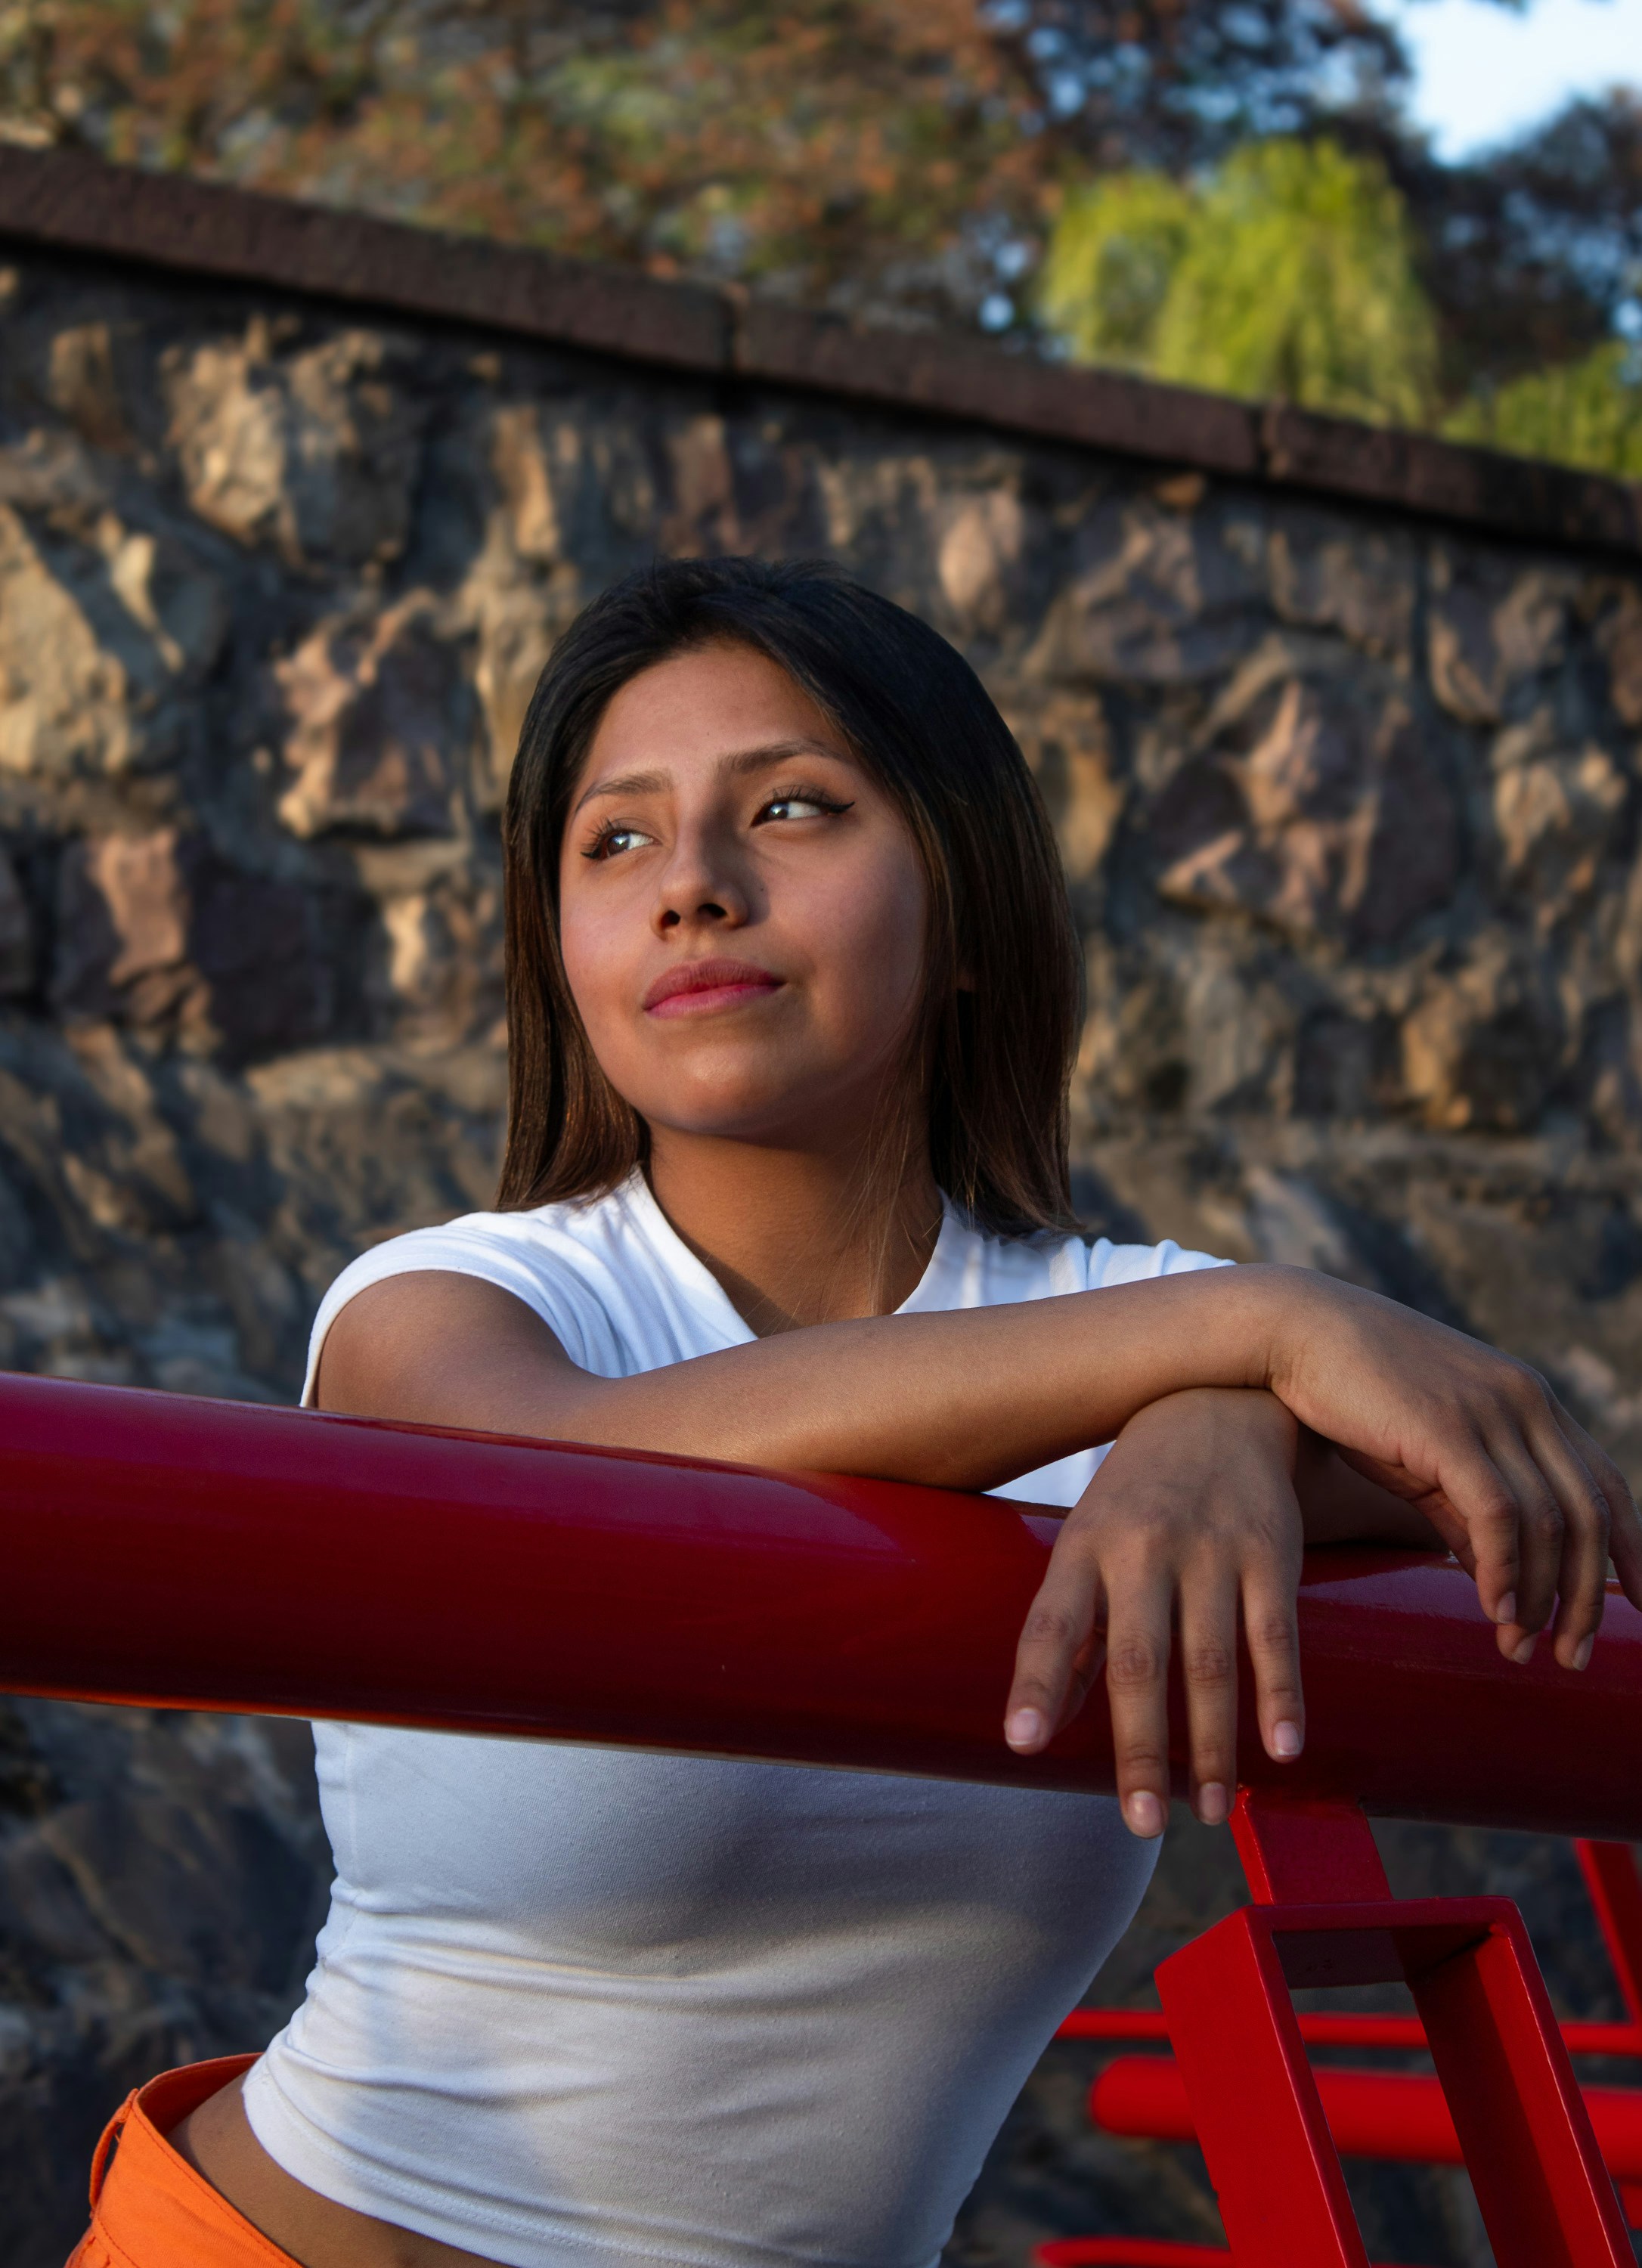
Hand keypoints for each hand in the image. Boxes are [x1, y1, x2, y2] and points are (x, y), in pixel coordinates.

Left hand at [1004, 1388, 1305, 1837]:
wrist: (1219, 1403)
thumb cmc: (1139, 1492)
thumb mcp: (1089, 1537)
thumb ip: (1076, 1625)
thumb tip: (1043, 1722)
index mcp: (1085, 1546)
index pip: (1052, 1623)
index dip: (1038, 1683)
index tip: (1023, 1744)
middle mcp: (1143, 1548)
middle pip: (1139, 1660)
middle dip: (1139, 1748)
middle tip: (1140, 1824)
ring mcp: (1211, 1550)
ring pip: (1210, 1662)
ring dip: (1211, 1746)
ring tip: (1207, 1812)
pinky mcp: (1270, 1553)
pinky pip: (1275, 1634)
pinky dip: (1281, 1696)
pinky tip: (1281, 1752)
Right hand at [1262, 1270, 1641, 1670]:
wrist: (1295, 1329)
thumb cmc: (1354, 1391)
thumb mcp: (1427, 1449)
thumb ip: (1467, 1507)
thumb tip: (1498, 1579)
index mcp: (1530, 1399)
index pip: (1606, 1484)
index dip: (1632, 1550)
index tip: (1640, 1605)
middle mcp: (1525, 1400)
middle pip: (1590, 1512)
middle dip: (1588, 1596)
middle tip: (1574, 1657)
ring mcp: (1489, 1410)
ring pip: (1548, 1521)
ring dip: (1543, 1597)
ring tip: (1519, 1648)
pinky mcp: (1448, 1427)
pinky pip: (1499, 1514)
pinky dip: (1505, 1571)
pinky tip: (1495, 1610)